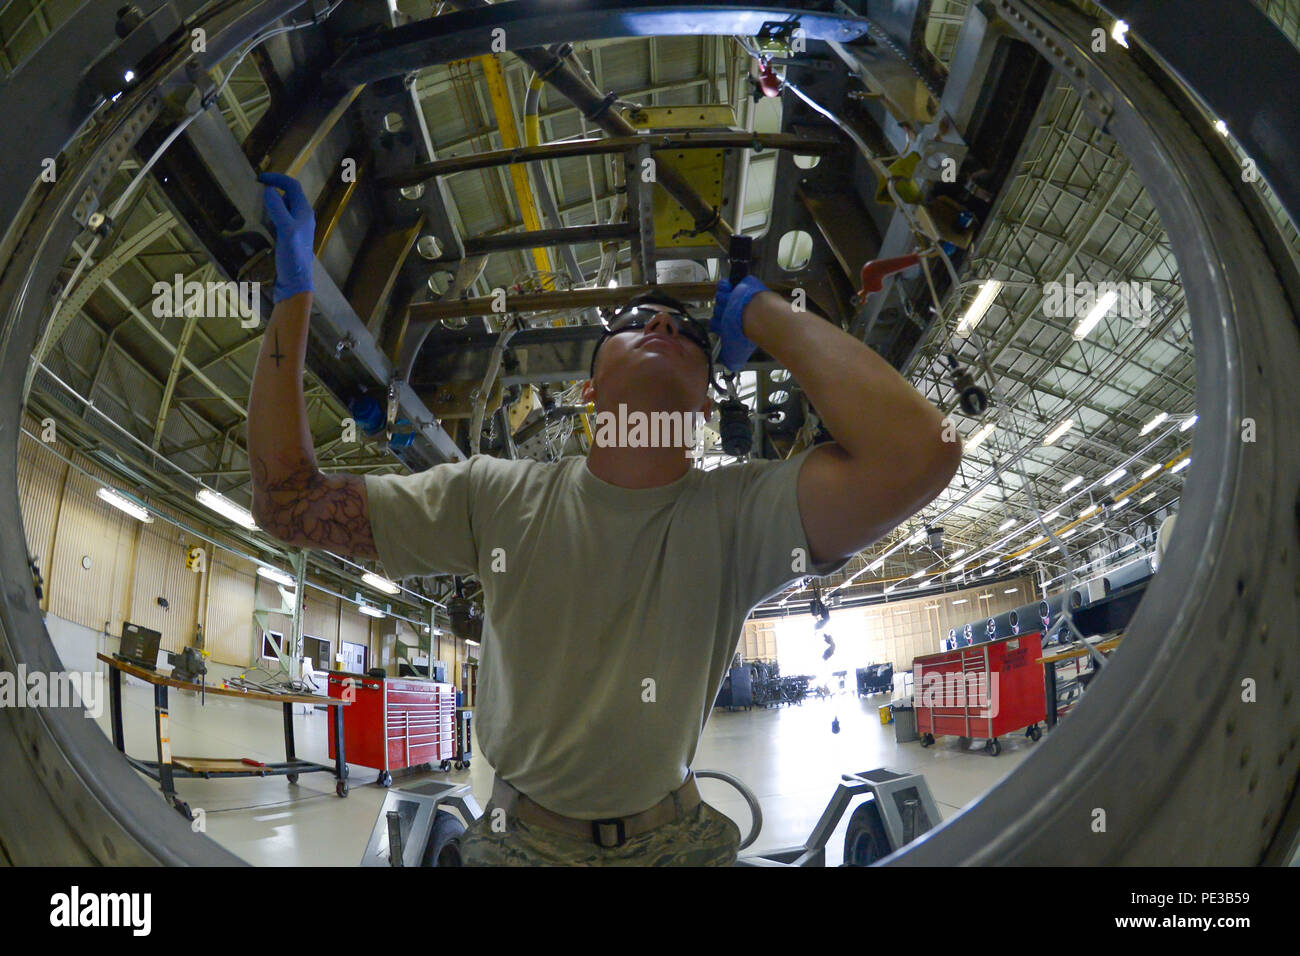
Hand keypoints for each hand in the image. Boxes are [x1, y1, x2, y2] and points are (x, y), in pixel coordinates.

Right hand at [258, 172, 314, 301]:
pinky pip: (279, 219)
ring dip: (270, 203)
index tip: (259, 178)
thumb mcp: (286, 230)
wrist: (295, 282)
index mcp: (304, 212)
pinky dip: (269, 215)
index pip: (292, 186)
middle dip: (273, 189)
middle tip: (255, 191)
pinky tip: (260, 221)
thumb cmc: (293, 257)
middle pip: (288, 195)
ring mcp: (296, 227)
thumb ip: (278, 209)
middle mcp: (302, 217)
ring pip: (283, 207)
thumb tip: (270, 190)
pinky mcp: (289, 236)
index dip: (277, 178)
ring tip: (255, 204)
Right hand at [709, 274, 766, 371]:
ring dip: (726, 293)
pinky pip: (736, 283)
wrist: (758, 316)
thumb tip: (730, 366)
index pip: (714, 323)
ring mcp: (732, 296)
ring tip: (732, 295)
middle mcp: (724, 310)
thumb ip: (731, 360)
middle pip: (718, 307)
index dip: (718, 323)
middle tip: (731, 311)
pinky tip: (741, 286)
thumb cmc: (746, 333)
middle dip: (723, 307)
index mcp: (721, 324)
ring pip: (723, 293)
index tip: (723, 326)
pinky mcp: (742, 285)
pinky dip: (737, 283)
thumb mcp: (737, 353)